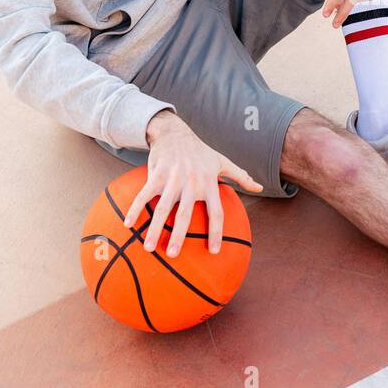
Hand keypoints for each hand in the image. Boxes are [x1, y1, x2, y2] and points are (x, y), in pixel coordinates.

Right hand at [123, 111, 262, 256]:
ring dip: (154, 228)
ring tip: (148, 247)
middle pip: (186, 214)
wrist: (175, 133)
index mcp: (209, 183)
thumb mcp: (223, 161)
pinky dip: (135, 209)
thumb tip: (260, 188)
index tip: (214, 251)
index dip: (216, 232)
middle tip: (173, 255)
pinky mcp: (156, 175)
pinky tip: (128, 224)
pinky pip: (144, 194)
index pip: (216, 212)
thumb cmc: (201, 152)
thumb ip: (241, 176)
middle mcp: (192, 183)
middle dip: (179, 236)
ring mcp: (173, 179)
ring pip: (163, 208)